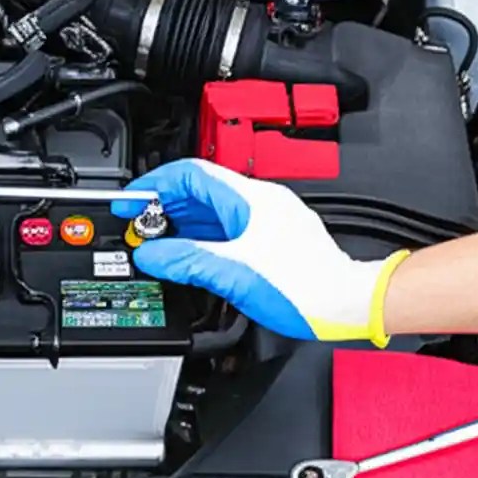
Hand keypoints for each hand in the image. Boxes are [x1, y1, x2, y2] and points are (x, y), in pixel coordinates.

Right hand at [110, 159, 409, 345]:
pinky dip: (199, 236)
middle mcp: (258, 203)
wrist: (346, 304)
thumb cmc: (307, 289)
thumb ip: (186, 261)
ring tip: (156, 242)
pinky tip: (187, 254)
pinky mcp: (270, 237)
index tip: (131, 202)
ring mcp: (265, 219)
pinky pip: (224, 227)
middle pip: (197, 190)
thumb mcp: (233, 274)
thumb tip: (151, 254)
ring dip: (179, 222)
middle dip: (162, 205)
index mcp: (248, 200)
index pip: (189, 174)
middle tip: (137, 226)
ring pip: (210, 209)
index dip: (154, 185)